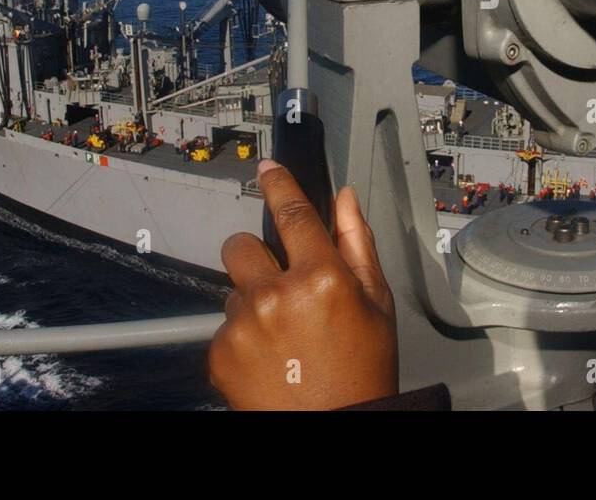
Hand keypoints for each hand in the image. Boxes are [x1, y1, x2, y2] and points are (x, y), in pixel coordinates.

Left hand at [208, 159, 397, 409]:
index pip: (292, 212)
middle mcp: (277, 296)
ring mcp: (243, 326)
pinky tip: (269, 358)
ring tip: (282, 336)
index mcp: (322, 278)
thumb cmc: (362, 373)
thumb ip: (357, 244)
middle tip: (278, 283)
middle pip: (241, 246)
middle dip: (254, 256)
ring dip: (252, 304)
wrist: (336, 428)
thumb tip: (346, 201)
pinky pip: (223, 329)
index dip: (278, 184)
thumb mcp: (376, 305)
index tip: (268, 169)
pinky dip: (241, 339)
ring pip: (233, 291)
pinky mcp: (219, 354)